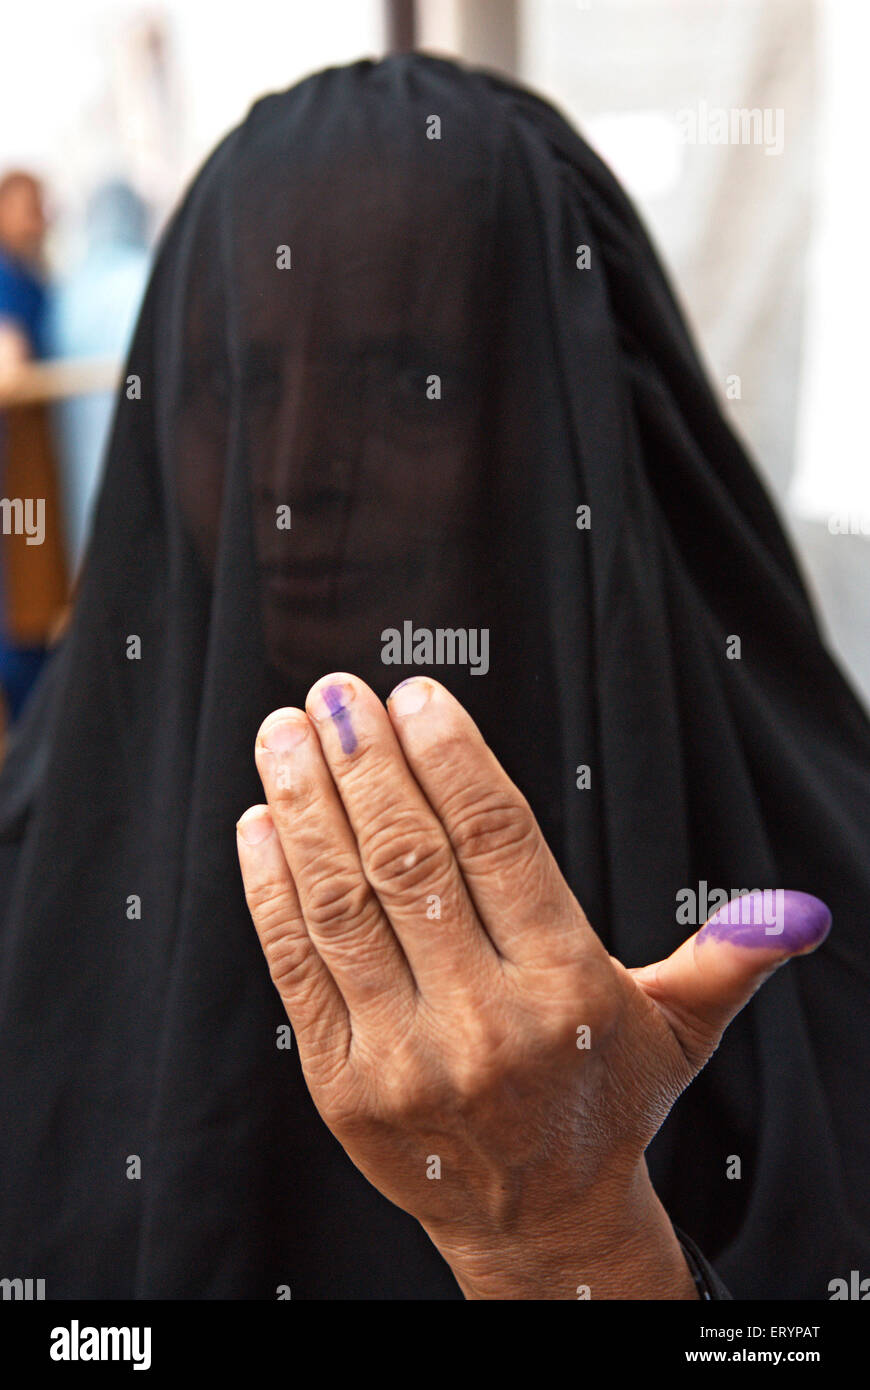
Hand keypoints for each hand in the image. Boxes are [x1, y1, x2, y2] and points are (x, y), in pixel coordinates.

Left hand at [237, 672, 829, 1298]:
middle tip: (337, 692)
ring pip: (342, 904)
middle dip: (367, 765)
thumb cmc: (604, 1101)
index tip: (416, 697)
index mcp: (565, 985)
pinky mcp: (340, 1083)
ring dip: (306, 808)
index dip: (454, 759)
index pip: (500, 843)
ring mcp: (402, 1054)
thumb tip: (799, 913)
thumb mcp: (676, 1030)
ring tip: (284, 733)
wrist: (539, 1222)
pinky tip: (260, 822)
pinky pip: (296, 968)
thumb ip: (728, 960)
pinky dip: (271, 890)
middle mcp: (482, 1019)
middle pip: (412, 862)